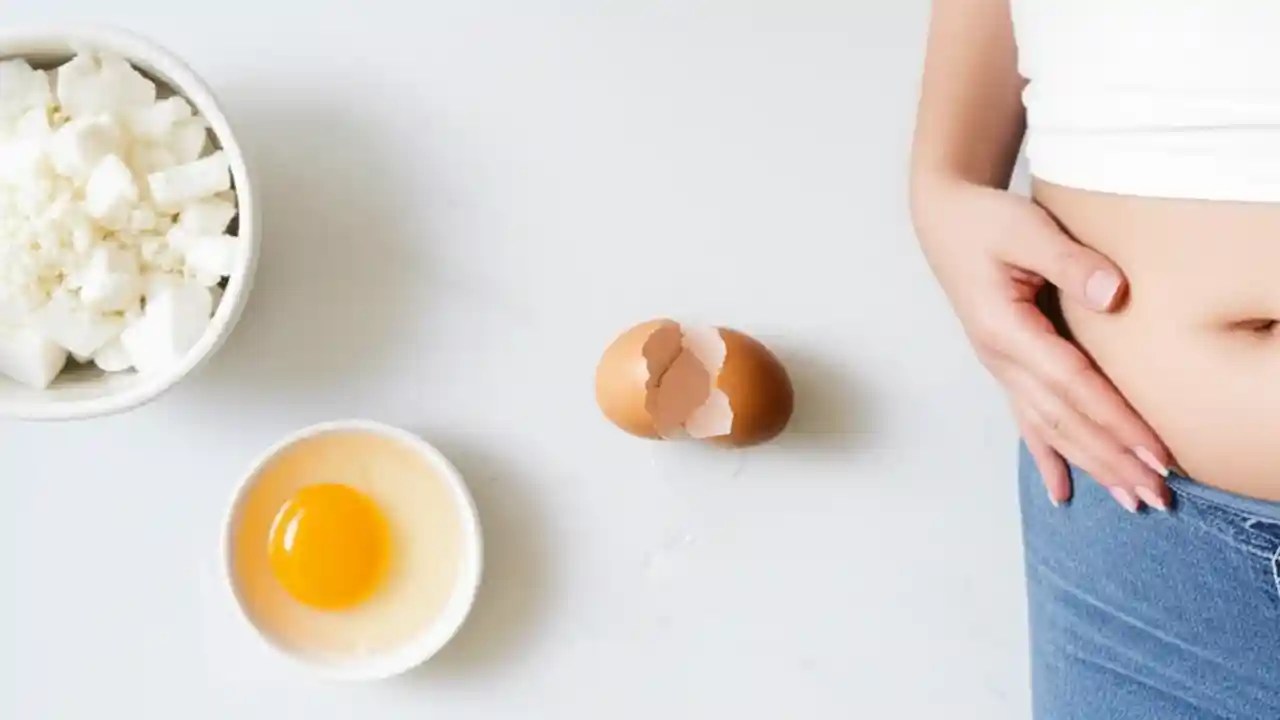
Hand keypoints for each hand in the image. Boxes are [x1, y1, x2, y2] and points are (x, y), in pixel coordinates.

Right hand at [911, 179, 1172, 511]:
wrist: (944, 220)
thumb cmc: (984, 222)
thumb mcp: (1026, 229)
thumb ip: (1070, 261)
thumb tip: (1114, 294)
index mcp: (1005, 330)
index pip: (1071, 385)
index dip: (1115, 420)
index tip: (1155, 451)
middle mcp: (1000, 359)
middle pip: (1063, 421)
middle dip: (1111, 461)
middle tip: (1155, 497)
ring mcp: (1000, 367)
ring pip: (1049, 429)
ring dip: (1091, 467)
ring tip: (1131, 501)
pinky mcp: (1005, 366)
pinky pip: (1027, 421)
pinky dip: (1047, 458)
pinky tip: (1062, 491)